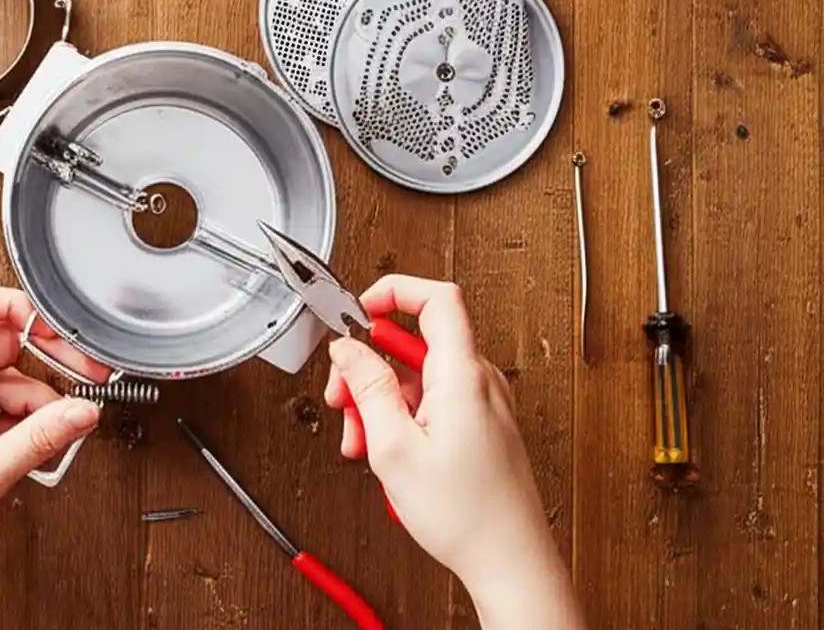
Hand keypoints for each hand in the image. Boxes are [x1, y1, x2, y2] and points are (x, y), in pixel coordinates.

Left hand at [0, 283, 108, 591]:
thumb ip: (43, 437)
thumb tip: (84, 410)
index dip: (13, 304)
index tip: (52, 326)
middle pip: (5, 344)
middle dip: (48, 362)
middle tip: (85, 380)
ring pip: (14, 381)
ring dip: (40, 407)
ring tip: (53, 442)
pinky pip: (6, 409)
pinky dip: (27, 426)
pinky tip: (34, 452)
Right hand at [324, 275, 581, 628]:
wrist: (508, 559)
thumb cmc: (465, 515)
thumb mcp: (394, 447)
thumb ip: (368, 387)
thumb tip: (348, 348)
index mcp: (462, 376)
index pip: (436, 298)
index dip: (393, 292)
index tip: (358, 311)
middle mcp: (479, 381)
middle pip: (414, 342)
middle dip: (369, 365)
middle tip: (344, 397)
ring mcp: (482, 402)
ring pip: (418, 376)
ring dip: (381, 400)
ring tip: (363, 440)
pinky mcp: (480, 424)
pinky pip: (433, 400)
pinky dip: (402, 417)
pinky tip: (387, 451)